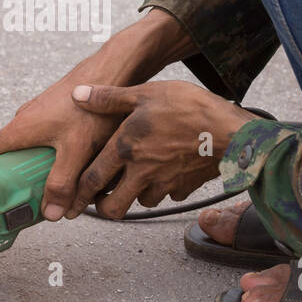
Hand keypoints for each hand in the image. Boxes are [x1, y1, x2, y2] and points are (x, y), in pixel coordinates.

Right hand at [0, 12, 191, 218]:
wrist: (111, 72)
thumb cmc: (90, 107)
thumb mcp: (76, 152)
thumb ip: (62, 183)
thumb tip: (51, 213)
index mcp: (19, 129)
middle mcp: (24, 119)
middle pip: (8, 154)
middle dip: (19, 177)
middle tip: (33, 196)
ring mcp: (39, 113)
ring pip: (30, 145)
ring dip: (39, 163)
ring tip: (59, 180)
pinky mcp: (55, 110)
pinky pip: (46, 136)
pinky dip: (54, 150)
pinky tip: (76, 158)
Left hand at [64, 80, 253, 219]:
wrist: (230, 131)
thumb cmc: (189, 107)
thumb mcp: (146, 93)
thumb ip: (109, 98)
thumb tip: (78, 94)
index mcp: (126, 148)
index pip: (93, 179)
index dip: (78, 195)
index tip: (71, 204)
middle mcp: (141, 172)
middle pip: (114, 208)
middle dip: (105, 208)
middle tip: (103, 200)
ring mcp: (164, 183)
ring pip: (142, 202)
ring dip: (136, 195)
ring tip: (136, 181)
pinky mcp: (185, 188)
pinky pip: (169, 195)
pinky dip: (165, 189)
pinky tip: (167, 174)